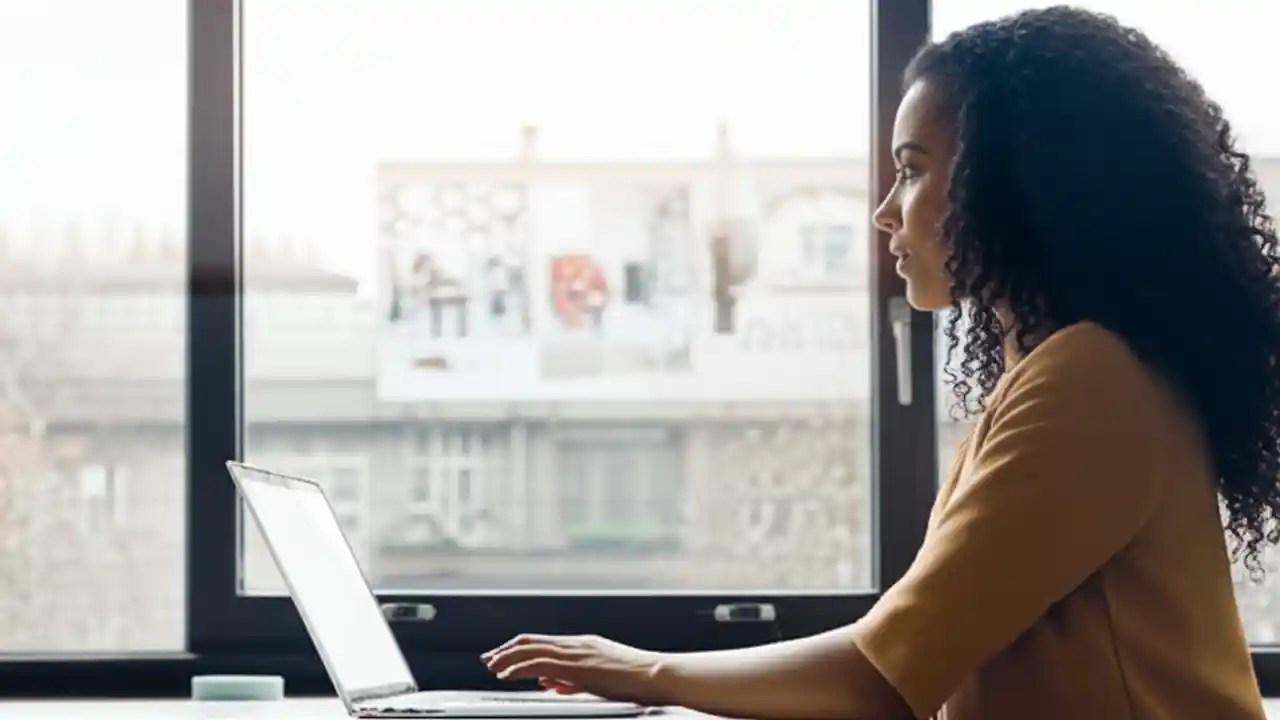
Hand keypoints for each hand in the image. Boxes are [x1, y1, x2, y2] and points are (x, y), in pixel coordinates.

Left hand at [481, 634, 668, 705]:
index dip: (519, 647)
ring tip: (492, 667)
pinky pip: (539, 664)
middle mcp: (575, 643)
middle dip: (506, 649)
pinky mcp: (575, 665)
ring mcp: (575, 652)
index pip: (543, 642)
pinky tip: (507, 674)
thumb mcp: (599, 679)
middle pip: (531, 641)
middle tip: (489, 658)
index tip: (503, 655)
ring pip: (530, 649)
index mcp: (582, 644)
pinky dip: (518, 667)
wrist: (654, 674)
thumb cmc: (635, 680)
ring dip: (507, 658)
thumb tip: (553, 684)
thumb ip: (573, 680)